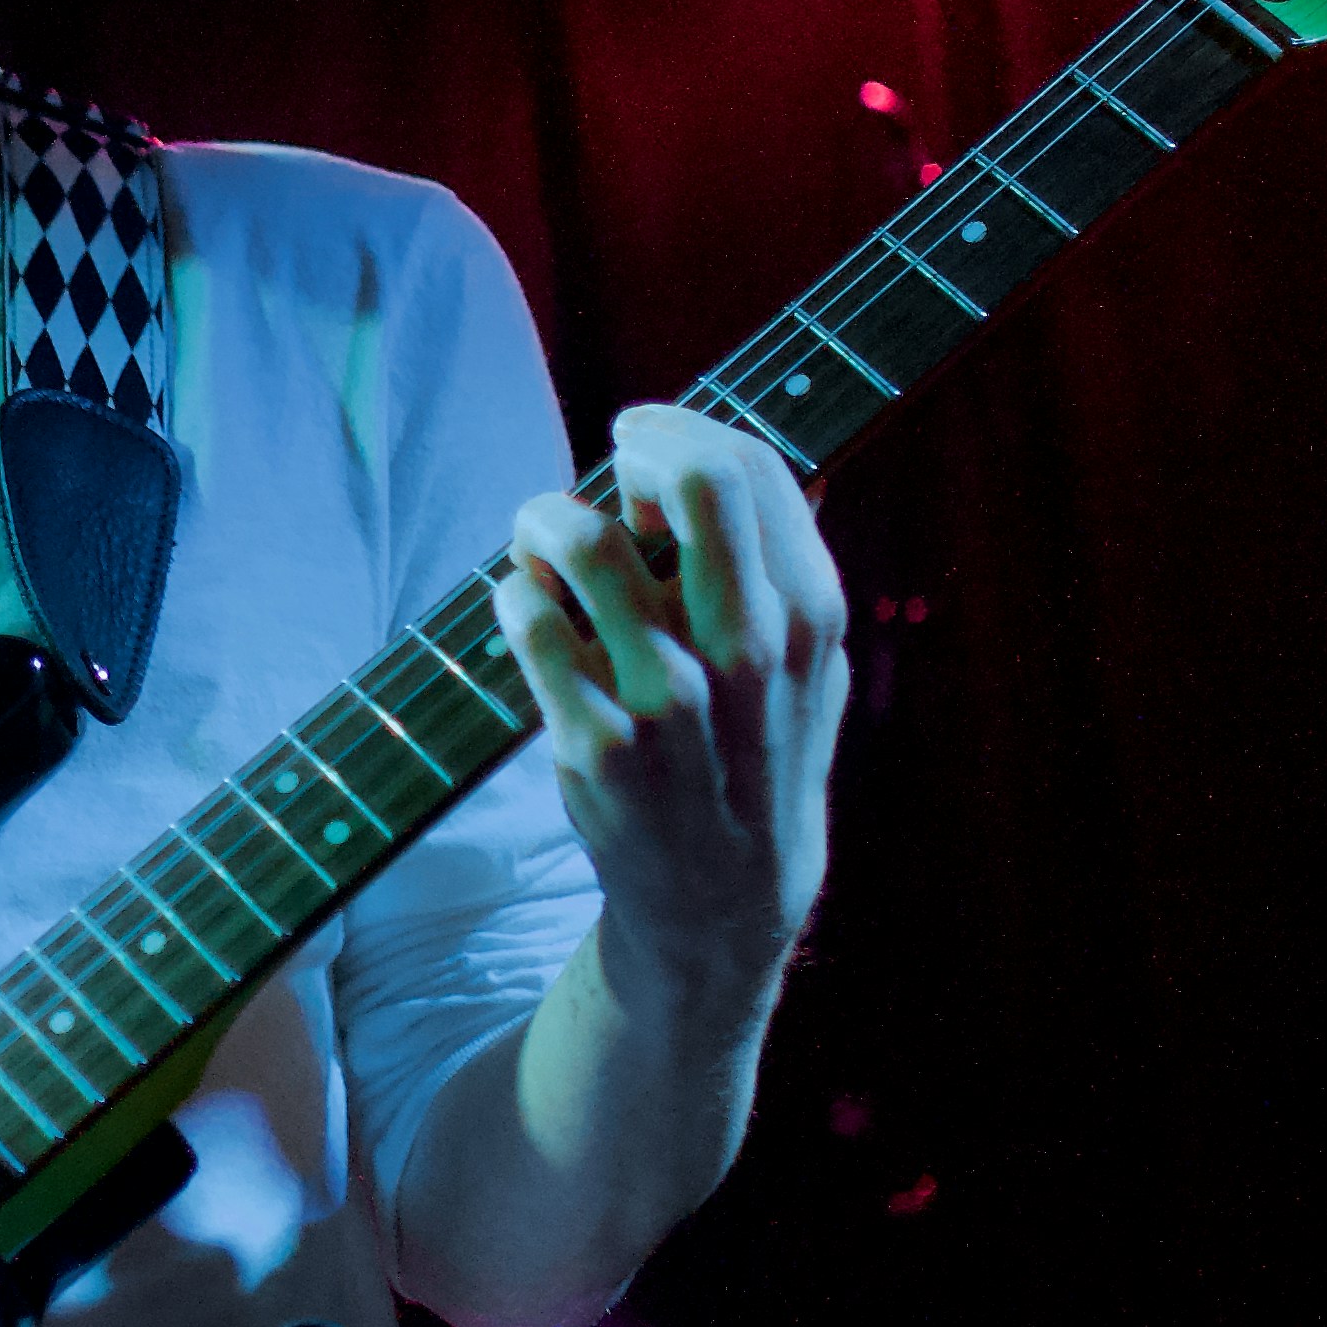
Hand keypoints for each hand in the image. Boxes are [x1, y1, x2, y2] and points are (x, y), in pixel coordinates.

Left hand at [492, 405, 848, 1003]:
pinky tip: (524, 605)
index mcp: (809, 617)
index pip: (751, 466)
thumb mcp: (812, 668)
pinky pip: (529, 623)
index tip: (642, 437)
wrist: (724, 899)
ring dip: (546, 515)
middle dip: (633, 447)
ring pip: (586, 542)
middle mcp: (749, 651)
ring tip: (541, 534)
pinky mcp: (596, 746)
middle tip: (605, 464)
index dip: (682, 428)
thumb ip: (790, 567)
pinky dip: (513, 594)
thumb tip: (774, 462)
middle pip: (694, 478)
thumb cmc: (759, 756)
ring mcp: (669, 700)